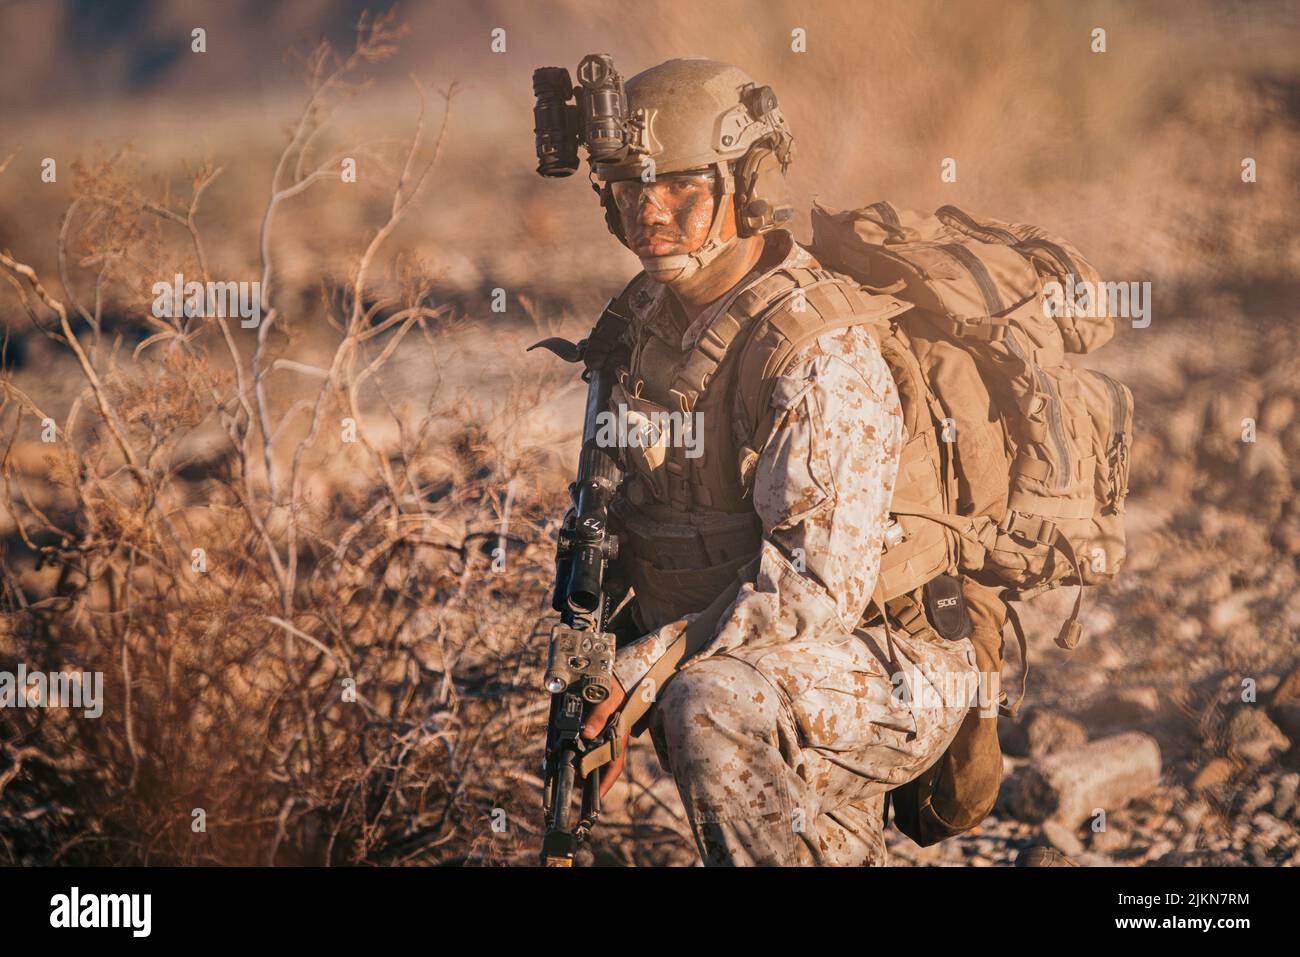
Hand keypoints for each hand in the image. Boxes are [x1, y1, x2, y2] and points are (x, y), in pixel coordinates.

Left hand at [581, 676, 628, 798]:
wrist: (625, 672)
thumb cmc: (619, 685)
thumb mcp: (608, 698)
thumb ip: (598, 715)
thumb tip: (586, 733)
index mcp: (619, 735)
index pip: (614, 766)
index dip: (605, 784)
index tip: (596, 798)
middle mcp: (615, 737)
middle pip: (604, 765)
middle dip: (591, 777)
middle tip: (575, 786)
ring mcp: (610, 732)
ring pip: (598, 754)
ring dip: (587, 764)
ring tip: (572, 771)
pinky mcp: (605, 725)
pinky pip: (595, 742)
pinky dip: (585, 749)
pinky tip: (575, 749)